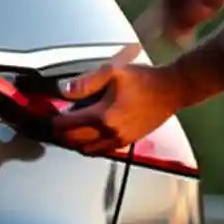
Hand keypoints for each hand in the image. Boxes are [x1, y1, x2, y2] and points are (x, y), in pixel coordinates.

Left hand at [51, 61, 182, 155]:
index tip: (51, 114)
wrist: (171, 90)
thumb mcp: (112, 72)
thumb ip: (85, 82)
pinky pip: (101, 151)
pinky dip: (90, 145)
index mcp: (102, 116)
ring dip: (75, 141)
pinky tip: (90, 133)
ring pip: (86, 150)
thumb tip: (64, 91)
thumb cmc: (144, 79)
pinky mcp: (127, 142)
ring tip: (71, 129)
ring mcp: (119, 140)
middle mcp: (109, 133)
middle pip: (73, 141)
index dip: (55, 121)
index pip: (67, 125)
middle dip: (61, 133)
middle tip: (57, 123)